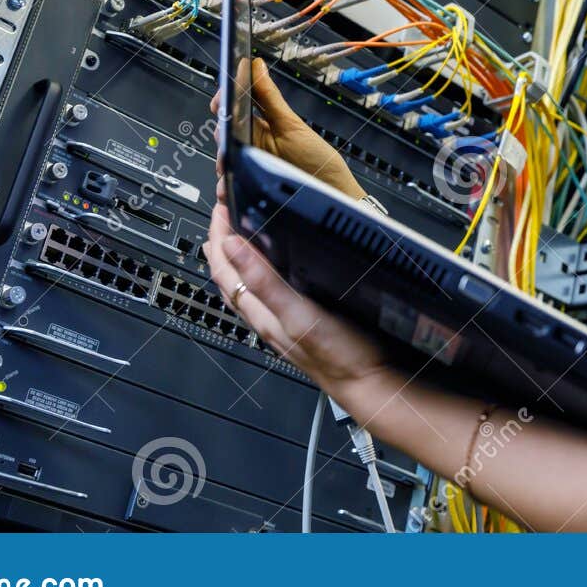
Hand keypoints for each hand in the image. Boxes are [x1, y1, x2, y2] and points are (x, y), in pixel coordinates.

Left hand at [205, 203, 387, 390]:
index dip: (218, 233)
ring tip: (237, 237)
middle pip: (229, 276)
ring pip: (245, 287)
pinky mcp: (298, 323)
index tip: (221, 204)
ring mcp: (280, 322)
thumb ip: (265, 282)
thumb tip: (233, 246)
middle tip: (224, 213)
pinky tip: (275, 273)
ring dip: (237, 259)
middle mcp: (265, 317)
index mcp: (260, 312)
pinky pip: (267, 295)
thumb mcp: (299, 315)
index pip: (223, 267)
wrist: (368, 383)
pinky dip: (261, 275)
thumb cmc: (338, 357)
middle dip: (222, 242)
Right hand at [212, 57, 365, 198]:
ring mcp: (250, 165)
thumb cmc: (315, 158)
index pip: (234, 107)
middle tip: (224, 135)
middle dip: (220, 133)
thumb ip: (270, 96)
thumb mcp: (290, 124)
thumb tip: (256, 65)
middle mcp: (251, 144)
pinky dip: (226, 186)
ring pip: (224, 160)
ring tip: (228, 164)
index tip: (221, 101)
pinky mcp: (249, 187)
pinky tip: (229, 187)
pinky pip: (231, 185)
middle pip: (223, 134)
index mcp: (260, 126)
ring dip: (222, 162)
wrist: (331, 190)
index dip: (223, 101)